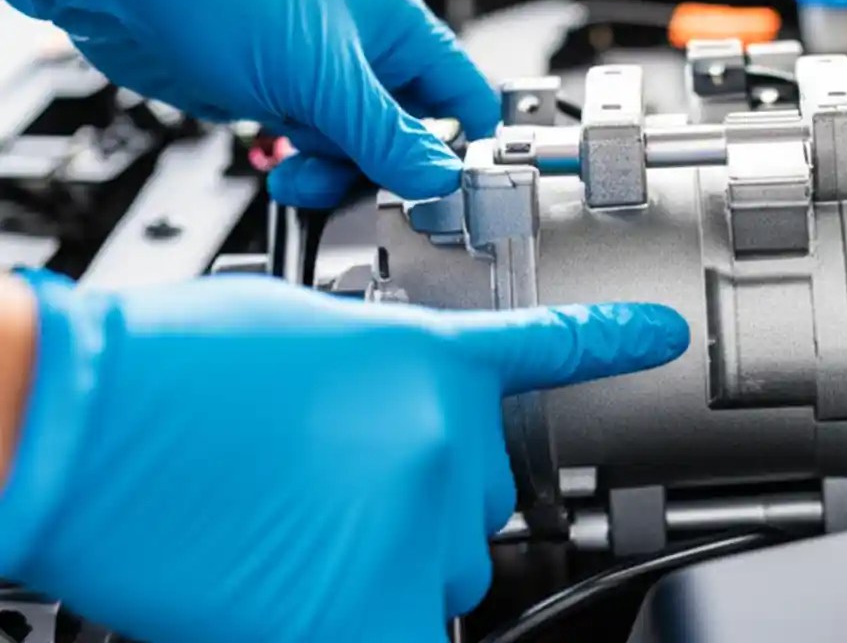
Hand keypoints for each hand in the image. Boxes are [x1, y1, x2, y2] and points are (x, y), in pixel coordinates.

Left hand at [0, 0, 498, 207]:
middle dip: (387, 170)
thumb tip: (439, 179)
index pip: (466, 99)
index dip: (469, 147)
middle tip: (366, 185)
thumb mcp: (324, 82)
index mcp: (399, 31)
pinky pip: (321, 156)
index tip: (459, 193)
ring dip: (338, 176)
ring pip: (364, 154)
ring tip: (306, 173)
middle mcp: (370, 56)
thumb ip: (387, 138)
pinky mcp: (290, 106)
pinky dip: (307, 173)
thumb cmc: (223, 1)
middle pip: (414, 137)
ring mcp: (328, 84)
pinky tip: (285, 170)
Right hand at [0, 272, 688, 641]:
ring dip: (395, 563)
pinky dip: (384, 616)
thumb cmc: (167, 366)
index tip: (661, 338)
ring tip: (300, 537)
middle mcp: (447, 441)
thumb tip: (381, 433)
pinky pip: (418, 629)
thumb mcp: (302, 333)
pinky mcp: (369, 603)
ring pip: (449, 571)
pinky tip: (345, 600)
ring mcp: (418, 524)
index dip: (614, 344)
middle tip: (334, 492)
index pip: (551, 352)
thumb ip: (377, 379)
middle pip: (481, 499)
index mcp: (430, 360)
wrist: (85, 413)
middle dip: (424, 502)